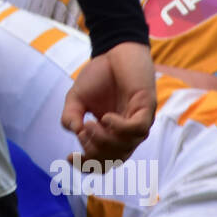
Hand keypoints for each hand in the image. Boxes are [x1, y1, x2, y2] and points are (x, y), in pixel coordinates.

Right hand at [61, 41, 156, 165]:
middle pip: (114, 159)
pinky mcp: (147, 108)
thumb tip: (74, 132)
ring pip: (125, 147)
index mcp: (110, 133)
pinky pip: (136, 129)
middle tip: (83, 132)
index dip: (86, 166)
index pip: (102, 160)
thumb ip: (70, 116)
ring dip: (104, 141)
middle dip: (95, 153)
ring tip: (90, 124)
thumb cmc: (99, 75)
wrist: (115, 50)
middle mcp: (126, 132)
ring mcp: (137, 121)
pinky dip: (120, 129)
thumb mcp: (76, 98)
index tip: (69, 158)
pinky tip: (106, 117)